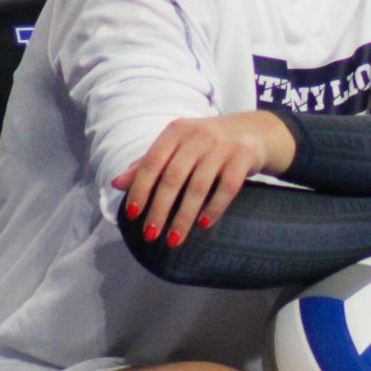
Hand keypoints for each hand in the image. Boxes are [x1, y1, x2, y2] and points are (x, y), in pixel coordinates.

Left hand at [113, 111, 296, 244]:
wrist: (255, 131)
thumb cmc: (208, 142)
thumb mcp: (178, 146)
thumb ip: (148, 163)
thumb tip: (116, 184)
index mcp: (176, 132)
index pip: (151, 162)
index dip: (140, 189)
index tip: (132, 215)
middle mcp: (197, 136)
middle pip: (173, 177)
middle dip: (160, 209)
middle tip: (150, 234)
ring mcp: (222, 147)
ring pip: (198, 186)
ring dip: (184, 217)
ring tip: (174, 240)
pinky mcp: (243, 157)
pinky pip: (227, 188)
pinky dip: (214, 208)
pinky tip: (203, 224)